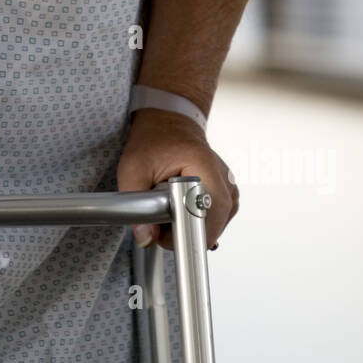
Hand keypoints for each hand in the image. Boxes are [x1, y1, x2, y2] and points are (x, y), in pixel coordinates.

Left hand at [116, 107, 237, 250]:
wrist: (169, 124)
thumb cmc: (153, 141)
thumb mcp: (133, 169)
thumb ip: (135, 205)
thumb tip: (146, 238)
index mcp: (202, 166)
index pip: (205, 217)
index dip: (182, 232)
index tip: (165, 231)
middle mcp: (223, 176)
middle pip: (213, 226)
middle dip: (185, 232)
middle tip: (164, 219)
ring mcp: (229, 185)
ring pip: (217, 226)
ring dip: (193, 227)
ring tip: (173, 210)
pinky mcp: (229, 191)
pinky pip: (219, 219)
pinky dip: (200, 220)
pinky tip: (185, 209)